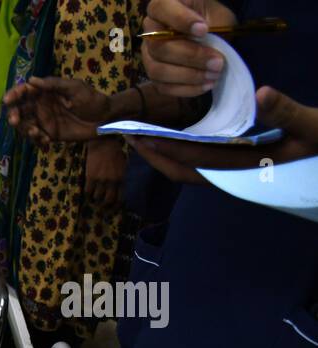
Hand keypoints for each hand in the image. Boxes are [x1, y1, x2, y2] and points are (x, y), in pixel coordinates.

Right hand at [4, 76, 109, 145]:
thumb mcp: (75, 88)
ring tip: (36, 133)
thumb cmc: (92, 99)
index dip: (14, 95)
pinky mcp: (49, 134)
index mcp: (45, 92)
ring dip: (25, 130)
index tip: (8, 100)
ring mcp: (44, 121)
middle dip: (14, 115)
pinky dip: (37, 140)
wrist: (104, 119)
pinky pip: (35, 138)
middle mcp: (41, 106)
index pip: (25, 92)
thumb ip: (54, 84)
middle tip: (15, 121)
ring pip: (24, 125)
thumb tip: (31, 81)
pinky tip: (46, 141)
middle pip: (20, 110)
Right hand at [85, 137, 126, 205]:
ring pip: (97, 197)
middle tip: (102, 204)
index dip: (115, 205)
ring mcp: (100, 180)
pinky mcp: (90, 177)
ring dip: (95, 197)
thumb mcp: (123, 165)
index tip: (112, 207)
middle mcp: (111, 181)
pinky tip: (88, 189)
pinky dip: (87, 192)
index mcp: (121, 179)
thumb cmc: (115, 152)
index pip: (119, 198)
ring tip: (94, 194)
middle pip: (108, 200)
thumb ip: (121, 177)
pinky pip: (87, 191)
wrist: (104, 143)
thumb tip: (119, 188)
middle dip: (104, 204)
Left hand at [126, 87, 317, 182]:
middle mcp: (235, 175)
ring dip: (163, 156)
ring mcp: (234, 173)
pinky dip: (181, 154)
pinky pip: (201, 165)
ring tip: (141, 138)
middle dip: (154, 156)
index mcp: (246, 166)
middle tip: (127, 137)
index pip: (196, 160)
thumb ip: (286, 111)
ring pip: (189, 170)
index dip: (167, 149)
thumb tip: (261, 93)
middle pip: (183, 171)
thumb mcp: (311, 125)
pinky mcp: (238, 167)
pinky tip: (171, 140)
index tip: (141, 137)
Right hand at [141, 0, 236, 97]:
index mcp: (164, 6)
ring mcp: (148, 54)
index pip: (161, 9)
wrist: (210, 37)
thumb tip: (207, 45)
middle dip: (191, 57)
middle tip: (217, 62)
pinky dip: (186, 89)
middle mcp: (150, 30)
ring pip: (158, 70)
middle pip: (159, 47)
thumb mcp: (218, 16)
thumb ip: (213, 26)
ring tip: (214, 75)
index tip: (203, 29)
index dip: (180, 20)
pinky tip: (206, 85)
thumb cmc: (214, 21)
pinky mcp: (153, 75)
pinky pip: (163, 87)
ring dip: (189, 76)